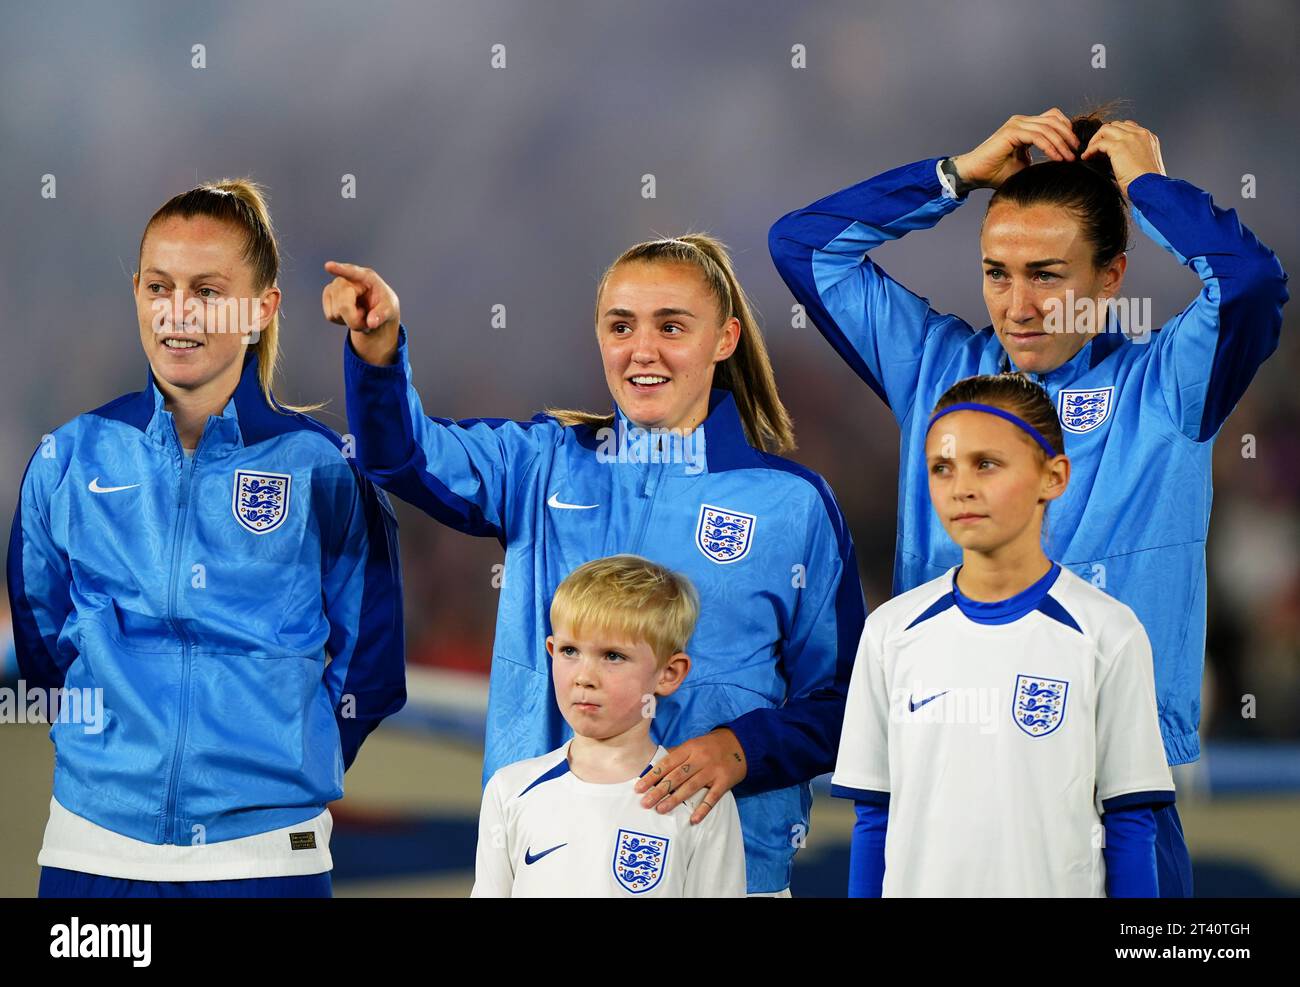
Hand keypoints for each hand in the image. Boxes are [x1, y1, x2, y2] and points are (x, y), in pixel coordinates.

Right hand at [322, 260, 400, 365]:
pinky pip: (330, 316)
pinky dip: (342, 320)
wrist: (375, 308)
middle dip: (355, 320)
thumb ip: (382, 315)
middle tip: (370, 320)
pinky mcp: (327, 295)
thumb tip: (372, 322)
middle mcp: (347, 278)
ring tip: (361, 314)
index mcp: (367, 277)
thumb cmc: (383, 305)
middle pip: (344, 306)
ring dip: (350, 321)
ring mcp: (335, 285)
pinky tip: (350, 314)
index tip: (328, 266)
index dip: (340, 269)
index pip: (352, 272)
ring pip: (336, 313)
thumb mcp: (389, 310)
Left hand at [634, 727, 746, 823]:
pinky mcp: (725, 782)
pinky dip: (703, 809)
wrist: (740, 744)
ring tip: (661, 810)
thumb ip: (676, 755)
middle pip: (676, 776)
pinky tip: (693, 820)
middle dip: (659, 791)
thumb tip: (654, 767)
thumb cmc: (710, 746)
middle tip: (645, 803)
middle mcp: (700, 759)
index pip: (667, 763)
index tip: (639, 788)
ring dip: (675, 800)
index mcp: (689, 748)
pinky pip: (712, 797)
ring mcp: (713, 771)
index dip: (652, 776)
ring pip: (691, 787)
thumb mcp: (693, 744)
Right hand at [951, 108, 1079, 189]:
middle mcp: (1021, 121)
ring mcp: (1016, 124)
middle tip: (1076, 153)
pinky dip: (1050, 147)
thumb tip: (1062, 165)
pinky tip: (1056, 158)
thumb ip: (1041, 160)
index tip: (1074, 149)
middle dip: (1068, 136)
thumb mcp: (1025, 166)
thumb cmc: (995, 173)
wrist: (974, 174)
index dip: (1067, 130)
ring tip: (1069, 158)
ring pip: (1048, 128)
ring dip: (1061, 143)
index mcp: (1024, 126)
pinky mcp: (1012, 132)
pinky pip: (1038, 136)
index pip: (1053, 119)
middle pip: (1054, 120)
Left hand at [1079, 119, 1164, 196]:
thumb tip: (1116, 158)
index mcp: (1148, 137)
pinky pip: (1099, 143)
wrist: (1151, 187)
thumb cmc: (1148, 182)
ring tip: (1090, 152)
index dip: (1114, 135)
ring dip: (1095, 139)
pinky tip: (1087, 157)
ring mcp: (1130, 138)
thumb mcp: (1144, 163)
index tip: (1106, 146)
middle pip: (1116, 125)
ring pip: (1106, 129)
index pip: (1128, 127)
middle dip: (1103, 135)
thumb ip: (1134, 154)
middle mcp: (1140, 134)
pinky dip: (1090, 149)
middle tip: (1096, 148)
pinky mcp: (1119, 147)